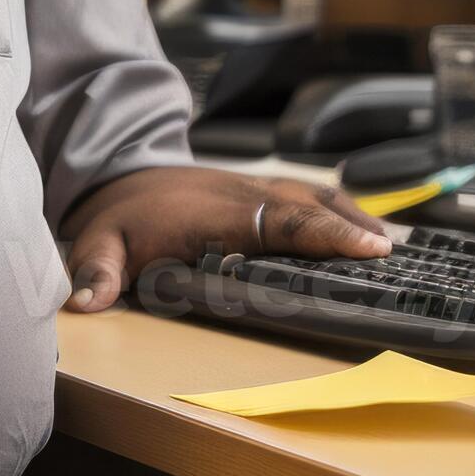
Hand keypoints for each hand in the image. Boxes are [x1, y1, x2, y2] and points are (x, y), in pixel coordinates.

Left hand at [62, 165, 391, 311]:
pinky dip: (339, 209)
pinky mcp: (260, 189)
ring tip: (388, 247)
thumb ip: (95, 273)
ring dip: (350, 217)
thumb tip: (83, 303)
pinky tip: (364, 230)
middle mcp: (240, 194)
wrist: (115, 172)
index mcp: (211, 213)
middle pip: (305, 206)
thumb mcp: (97, 242)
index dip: (322, 234)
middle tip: (391, 256)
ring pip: (312, 194)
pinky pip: (307, 194)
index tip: (366, 248)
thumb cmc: (118, 217)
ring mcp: (253, 187)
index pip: (276, 221)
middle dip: (349, 228)